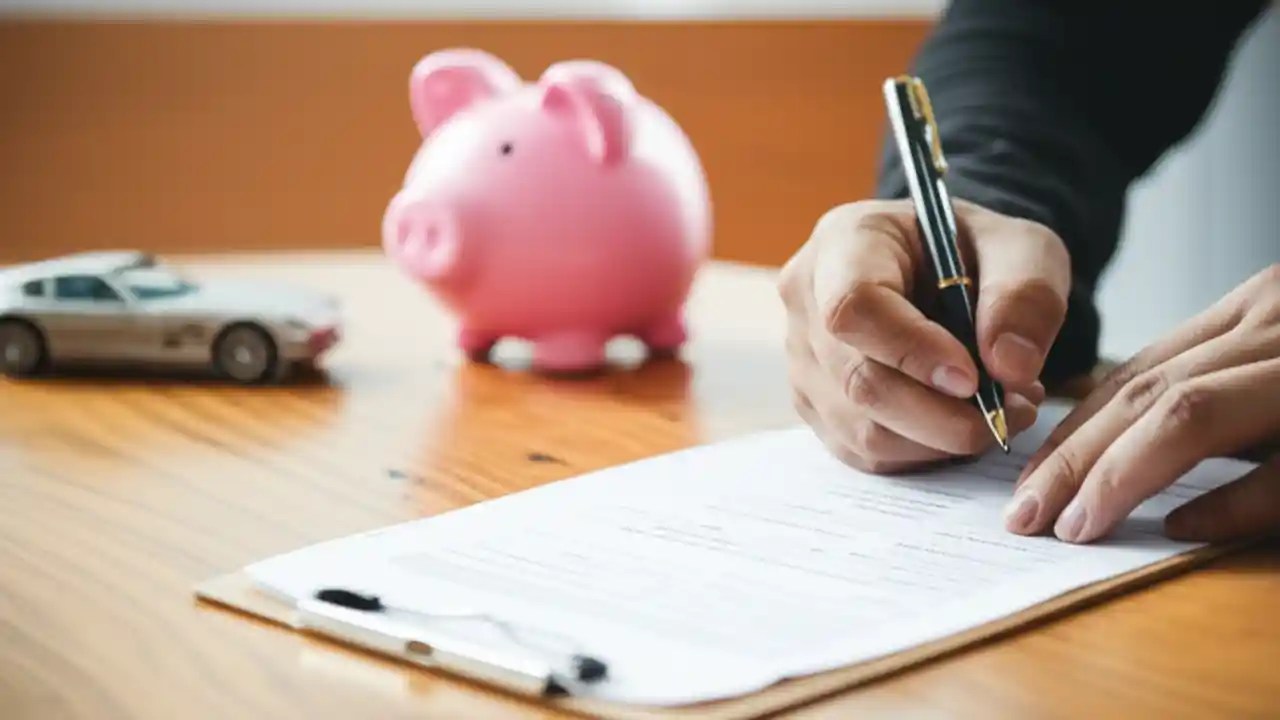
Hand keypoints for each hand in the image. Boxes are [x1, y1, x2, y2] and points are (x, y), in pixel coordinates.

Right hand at [778, 198, 1068, 472]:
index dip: (911, 351)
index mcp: (844, 243)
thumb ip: (1025, 295)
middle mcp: (807, 302)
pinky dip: (925, 451)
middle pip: (858, 382)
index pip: (853, 308)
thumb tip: (1010, 366)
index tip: (974, 379)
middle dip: (943, 414)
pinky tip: (962, 420)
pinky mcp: (818, 406)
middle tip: (1011, 408)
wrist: (942, 270)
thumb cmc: (973, 252)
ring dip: (942, 438)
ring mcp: (803, 360)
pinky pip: (867, 452)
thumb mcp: (1021, 246)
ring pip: (863, 429)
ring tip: (1000, 409)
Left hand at [1005, 264, 1279, 543]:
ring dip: (1118, 475)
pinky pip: (1278, 471)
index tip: (1031, 481)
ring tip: (1073, 526)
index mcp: (1257, 313)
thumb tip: (1147, 459)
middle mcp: (1274, 327)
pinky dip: (1225, 501)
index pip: (1139, 372)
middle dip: (1072, 459)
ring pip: (1186, 413)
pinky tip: (1180, 529)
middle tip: (1023, 515)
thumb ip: (1228, 401)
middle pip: (1144, 392)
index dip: (1076, 430)